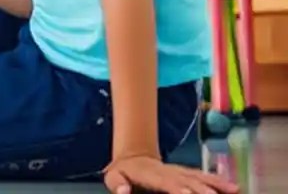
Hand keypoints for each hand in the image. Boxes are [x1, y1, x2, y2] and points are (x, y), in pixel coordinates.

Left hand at [103, 155, 237, 193]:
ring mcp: (179, 171)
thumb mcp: (113, 177)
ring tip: (233, 190)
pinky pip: (204, 177)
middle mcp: (168, 171)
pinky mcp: (187, 172)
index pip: (165, 182)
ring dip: (216, 184)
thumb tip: (123, 191)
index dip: (177, 188)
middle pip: (187, 180)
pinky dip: (219, 181)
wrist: (132, 157)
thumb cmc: (122, 173)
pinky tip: (234, 188)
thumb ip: (117, 184)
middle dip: (201, 189)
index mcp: (150, 174)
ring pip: (199, 177)